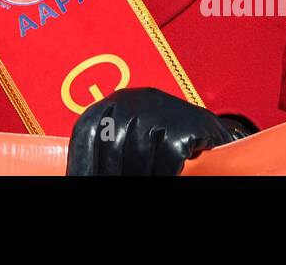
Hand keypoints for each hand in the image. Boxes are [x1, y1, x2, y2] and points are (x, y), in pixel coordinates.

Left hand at [66, 87, 253, 175]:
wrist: (205, 129)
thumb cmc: (160, 139)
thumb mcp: (131, 136)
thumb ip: (110, 148)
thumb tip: (80, 175)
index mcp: (115, 103)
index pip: (88, 129)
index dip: (82, 159)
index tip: (82, 179)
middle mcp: (136, 100)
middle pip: (112, 141)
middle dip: (110, 172)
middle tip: (116, 186)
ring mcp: (162, 109)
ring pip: (139, 151)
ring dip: (139, 174)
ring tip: (142, 185)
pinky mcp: (186, 124)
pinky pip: (167, 157)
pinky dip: (163, 173)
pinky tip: (165, 177)